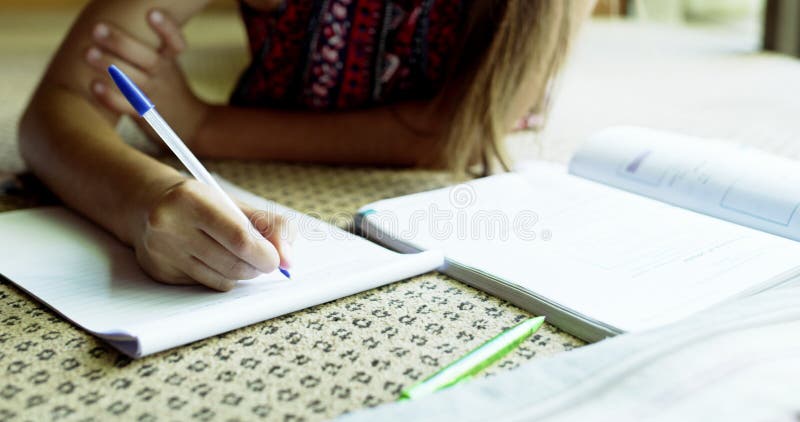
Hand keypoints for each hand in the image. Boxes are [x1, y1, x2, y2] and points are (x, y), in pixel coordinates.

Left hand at [84, 9, 207, 145]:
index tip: (152, 13)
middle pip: (148, 60)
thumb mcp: (168, 63)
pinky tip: (93, 85)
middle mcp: (163, 77)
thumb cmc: (169, 86)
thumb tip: (132, 14)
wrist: (190, 124)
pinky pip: (126, 106)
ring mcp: (154, 96)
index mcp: (169, 62)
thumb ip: (153, 44)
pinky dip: (109, 97)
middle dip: (122, 43)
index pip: (175, 44)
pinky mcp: (144, 115)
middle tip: (98, 29)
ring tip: (88, 53)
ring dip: (110, 66)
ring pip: (134, 81)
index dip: (167, 29)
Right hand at [131, 177, 295, 290]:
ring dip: (242, 273)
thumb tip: (289, 260)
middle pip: (233, 263)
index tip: (277, 259)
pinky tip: (214, 259)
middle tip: (263, 260)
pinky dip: (221, 277)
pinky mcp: (160, 271)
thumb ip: (272, 227)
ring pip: (222, 279)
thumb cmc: (204, 204)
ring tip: (239, 257)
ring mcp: (162, 251)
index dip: (266, 255)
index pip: (240, 239)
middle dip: (257, 266)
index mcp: (192, 199)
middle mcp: (171, 225)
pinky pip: (207, 285)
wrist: (149, 205)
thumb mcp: (238, 205)